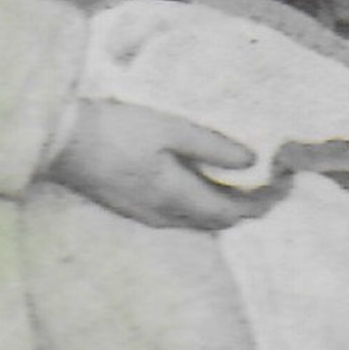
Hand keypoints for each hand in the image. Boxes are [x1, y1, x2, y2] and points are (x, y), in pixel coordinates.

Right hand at [45, 99, 292, 230]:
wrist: (60, 140)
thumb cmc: (116, 129)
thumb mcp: (168, 128)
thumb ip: (212, 146)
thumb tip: (252, 161)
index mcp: (177, 198)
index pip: (233, 213)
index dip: (263, 202)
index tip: (287, 183)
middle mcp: (164, 216)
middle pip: (218, 221)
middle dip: (248, 206)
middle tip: (272, 182)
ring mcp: (145, 214)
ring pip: (198, 218)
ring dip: (224, 205)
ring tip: (244, 180)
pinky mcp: (131, 206)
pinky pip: (178, 212)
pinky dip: (200, 201)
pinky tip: (201, 180)